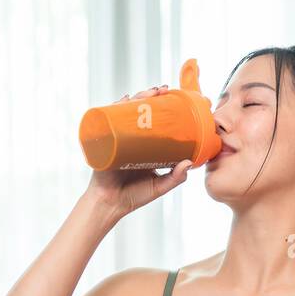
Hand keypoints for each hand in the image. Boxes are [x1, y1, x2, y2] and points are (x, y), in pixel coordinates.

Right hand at [84, 84, 192, 219]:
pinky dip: (115, 108)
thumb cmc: (133, 197)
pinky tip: (124, 99)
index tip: (177, 99)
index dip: (164, 108)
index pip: (155, 121)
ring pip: (127, 112)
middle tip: (162, 90)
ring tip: (149, 93)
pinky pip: (108, 121)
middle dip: (151, 97)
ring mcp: (118, 138)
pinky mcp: (105, 142)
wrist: (110, 205)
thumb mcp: (159, 186)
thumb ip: (175, 178)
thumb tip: (189, 162)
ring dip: (137, 98)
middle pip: (141, 112)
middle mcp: (132, 139)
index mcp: (145, 146)